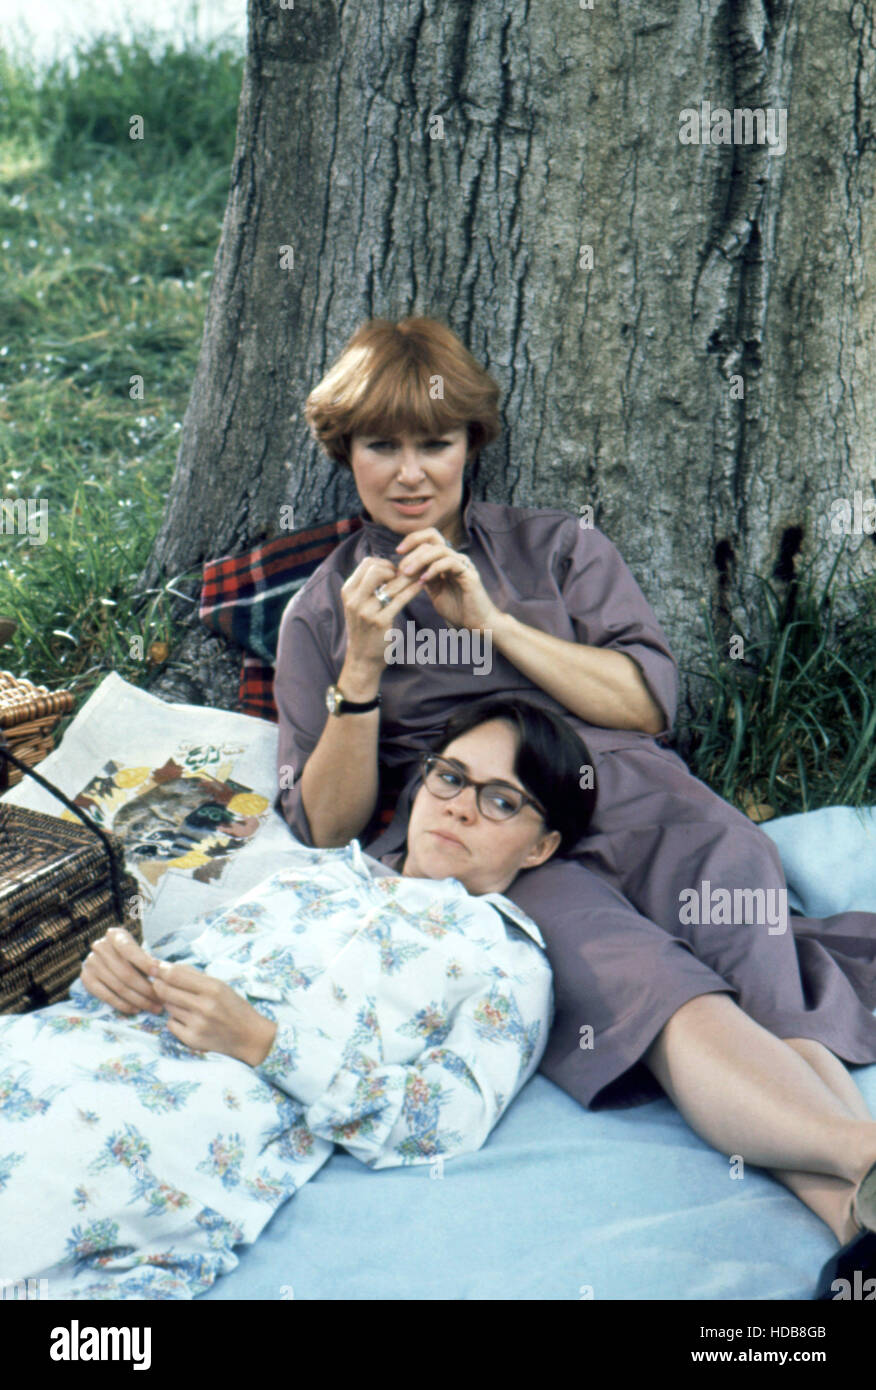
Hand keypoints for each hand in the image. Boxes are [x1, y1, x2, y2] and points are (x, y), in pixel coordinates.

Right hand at [80, 927, 163, 1014]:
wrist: (109, 958)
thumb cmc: (130, 955)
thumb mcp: (139, 951)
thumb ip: (148, 961)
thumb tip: (162, 974)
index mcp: (115, 935)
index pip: (129, 950)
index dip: (144, 962)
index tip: (158, 973)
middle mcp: (100, 947)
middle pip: (125, 973)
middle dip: (146, 989)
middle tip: (161, 1001)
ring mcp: (91, 963)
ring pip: (118, 987)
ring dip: (139, 1000)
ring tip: (153, 1008)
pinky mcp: (86, 979)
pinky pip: (107, 996)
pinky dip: (123, 1005)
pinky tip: (136, 1009)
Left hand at [148, 962, 277, 1065]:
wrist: (249, 1037)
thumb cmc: (234, 1007)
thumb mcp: (220, 985)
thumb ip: (194, 976)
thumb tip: (166, 966)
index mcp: (213, 988)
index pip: (176, 975)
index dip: (160, 969)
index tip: (153, 966)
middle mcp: (204, 1006)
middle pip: (166, 990)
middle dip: (158, 984)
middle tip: (159, 982)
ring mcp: (197, 1024)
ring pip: (167, 1006)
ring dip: (169, 1002)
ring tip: (184, 1003)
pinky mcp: (192, 1039)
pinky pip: (171, 1024)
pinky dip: (175, 1019)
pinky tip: (188, 1019)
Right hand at [339, 555, 425, 670]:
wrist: (361, 658)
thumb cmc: (363, 628)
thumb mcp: (357, 605)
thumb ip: (366, 587)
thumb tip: (384, 566)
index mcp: (348, 591)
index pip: (367, 563)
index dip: (384, 563)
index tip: (394, 572)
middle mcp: (354, 599)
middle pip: (376, 569)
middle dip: (393, 569)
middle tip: (403, 577)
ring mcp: (366, 611)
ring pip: (391, 585)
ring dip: (408, 577)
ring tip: (420, 573)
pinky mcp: (380, 622)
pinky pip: (400, 599)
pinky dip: (412, 589)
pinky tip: (421, 585)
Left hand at [393, 528, 496, 629]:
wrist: (477, 624)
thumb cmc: (457, 609)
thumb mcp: (434, 591)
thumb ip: (423, 578)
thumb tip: (404, 570)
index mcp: (446, 560)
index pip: (429, 538)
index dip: (412, 540)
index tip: (397, 552)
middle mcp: (455, 557)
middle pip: (433, 537)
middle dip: (413, 548)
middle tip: (401, 566)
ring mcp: (463, 564)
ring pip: (439, 549)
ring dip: (420, 560)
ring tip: (407, 573)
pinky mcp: (469, 574)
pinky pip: (450, 562)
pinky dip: (433, 569)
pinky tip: (423, 580)